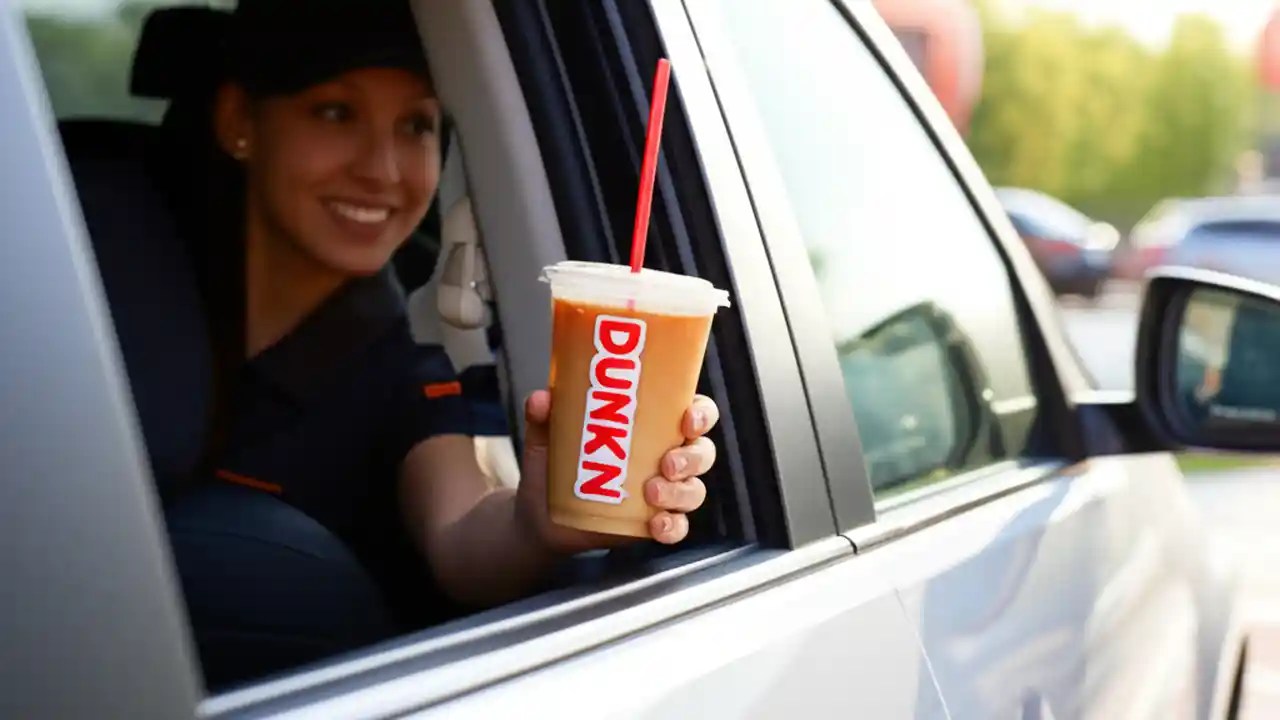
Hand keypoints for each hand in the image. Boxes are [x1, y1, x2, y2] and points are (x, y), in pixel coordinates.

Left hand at [515, 390, 719, 553]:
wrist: (542, 518)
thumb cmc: (556, 465)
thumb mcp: (548, 438)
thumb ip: (545, 416)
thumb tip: (541, 398)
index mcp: (654, 426)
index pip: (696, 413)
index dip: (702, 413)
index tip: (687, 418)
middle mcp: (668, 457)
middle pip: (702, 452)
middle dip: (692, 457)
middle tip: (667, 463)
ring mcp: (665, 493)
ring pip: (694, 490)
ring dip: (680, 492)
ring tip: (652, 492)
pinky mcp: (654, 524)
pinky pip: (677, 527)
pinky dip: (672, 527)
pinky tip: (656, 525)